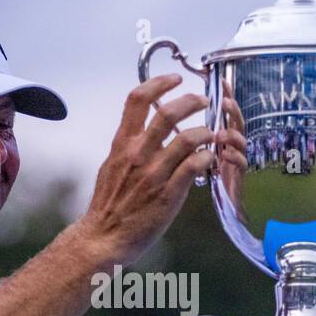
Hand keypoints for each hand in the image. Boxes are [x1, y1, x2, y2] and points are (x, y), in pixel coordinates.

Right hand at [80, 74, 214, 265]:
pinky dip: (206, 157)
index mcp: (122, 144)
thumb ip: (128, 148)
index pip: (137, 100)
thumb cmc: (109, 206)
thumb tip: (143, 134)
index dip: (159, 83)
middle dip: (191, 101)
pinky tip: (209, 159)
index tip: (174, 78)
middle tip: (203, 101)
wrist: (103, 237)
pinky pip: (194, 165)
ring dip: (205, 132)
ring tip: (212, 134)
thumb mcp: (111, 166)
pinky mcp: (168, 193)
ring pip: (187, 138)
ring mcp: (154, 173)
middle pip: (167, 112)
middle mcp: (138, 154)